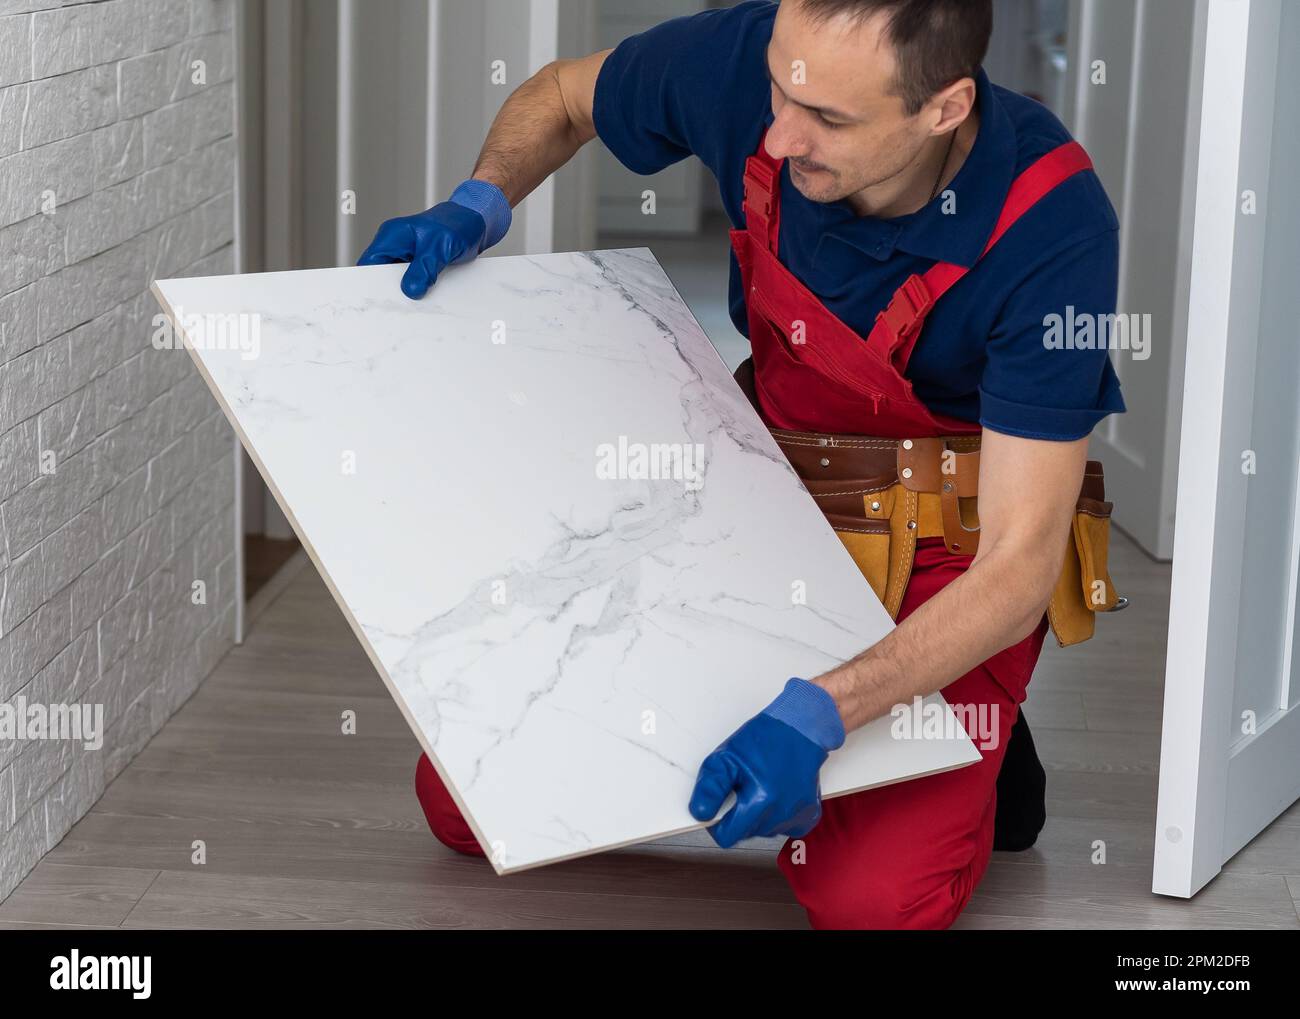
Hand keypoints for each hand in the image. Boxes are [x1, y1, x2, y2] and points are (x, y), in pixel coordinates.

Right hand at [357, 178, 511, 298]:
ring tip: (418, 302)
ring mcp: (406, 256)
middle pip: (381, 276)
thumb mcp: (440, 248)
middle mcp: (395, 246)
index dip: (370, 284)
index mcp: (392, 236)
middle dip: (391, 292)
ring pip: (397, 281)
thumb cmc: (458, 225)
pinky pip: (412, 281)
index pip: (369, 264)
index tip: (380, 302)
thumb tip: (410, 290)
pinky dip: (418, 289)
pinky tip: (427, 296)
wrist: (476, 222)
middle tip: (404, 307)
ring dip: (407, 292)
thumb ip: (424, 268)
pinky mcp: (417, 265)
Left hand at [688, 678, 845, 847]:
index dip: (717, 824)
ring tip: (763, 786)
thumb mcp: (726, 756)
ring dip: (759, 815)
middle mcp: (781, 814)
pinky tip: (778, 794)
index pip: (727, 836)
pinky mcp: (809, 816)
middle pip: (746, 834)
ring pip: (764, 831)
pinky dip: (777, 815)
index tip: (719, 806)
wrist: (799, 729)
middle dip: (739, 816)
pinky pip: (784, 827)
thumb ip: (710, 788)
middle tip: (743, 787)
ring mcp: (797, 817)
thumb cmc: (763, 740)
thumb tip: (700, 813)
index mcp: (760, 801)